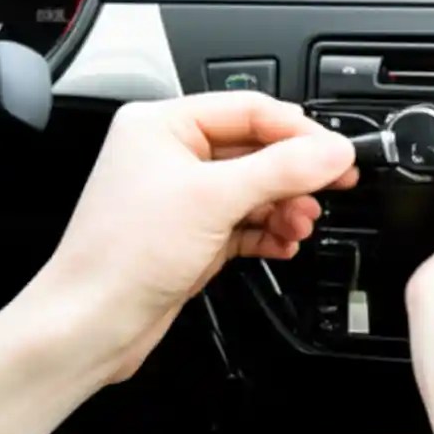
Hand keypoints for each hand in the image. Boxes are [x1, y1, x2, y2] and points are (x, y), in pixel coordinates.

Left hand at [32, 91, 355, 383]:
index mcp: (162, 125)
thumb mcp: (215, 199)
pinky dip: (270, 233)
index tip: (339, 154)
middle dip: (296, 175)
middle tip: (336, 186)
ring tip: (301, 225)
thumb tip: (333, 151)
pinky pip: (247, 223)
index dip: (300, 132)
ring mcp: (182, 197)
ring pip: (256, 189)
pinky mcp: (193, 234)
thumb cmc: (123, 256)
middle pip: (258, 150)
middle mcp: (171, 155)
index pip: (250, 110)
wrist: (94, 323)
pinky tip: (283, 244)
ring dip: (286, 207)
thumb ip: (283, 170)